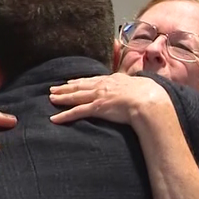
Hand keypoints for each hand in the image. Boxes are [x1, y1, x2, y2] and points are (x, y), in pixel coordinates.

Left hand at [48, 73, 171, 124]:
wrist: (148, 100)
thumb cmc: (148, 93)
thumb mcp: (139, 83)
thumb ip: (132, 84)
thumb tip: (136, 85)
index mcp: (112, 80)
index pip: (92, 80)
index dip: (79, 81)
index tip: (70, 82)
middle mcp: (102, 86)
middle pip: (79, 86)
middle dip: (65, 88)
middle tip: (53, 89)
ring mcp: (98, 96)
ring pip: (75, 97)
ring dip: (61, 98)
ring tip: (50, 99)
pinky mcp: (97, 108)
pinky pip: (77, 112)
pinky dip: (64, 115)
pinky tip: (55, 118)